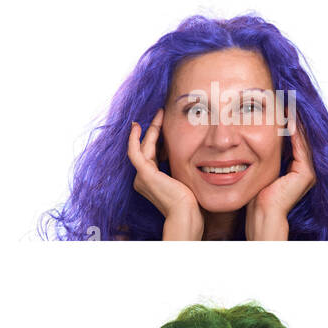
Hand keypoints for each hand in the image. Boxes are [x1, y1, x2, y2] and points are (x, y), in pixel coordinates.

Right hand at [129, 109, 201, 240]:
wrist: (185, 214)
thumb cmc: (189, 203)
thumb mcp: (184, 181)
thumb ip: (180, 169)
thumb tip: (193, 156)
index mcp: (150, 182)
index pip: (151, 155)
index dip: (155, 139)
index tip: (161, 126)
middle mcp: (141, 179)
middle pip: (146, 149)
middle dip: (152, 130)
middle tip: (160, 114)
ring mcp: (141, 177)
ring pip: (142, 147)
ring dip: (149, 129)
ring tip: (158, 114)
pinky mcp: (144, 173)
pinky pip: (134, 152)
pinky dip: (134, 138)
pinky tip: (137, 126)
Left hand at [245, 117, 315, 240]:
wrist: (260, 212)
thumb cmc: (255, 194)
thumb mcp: (260, 168)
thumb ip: (262, 155)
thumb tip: (251, 139)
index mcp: (297, 167)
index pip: (294, 139)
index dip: (288, 123)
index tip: (281, 106)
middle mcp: (306, 168)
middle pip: (301, 137)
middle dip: (293, 119)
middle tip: (286, 101)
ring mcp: (309, 171)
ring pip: (303, 139)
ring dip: (296, 123)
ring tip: (289, 105)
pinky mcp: (306, 174)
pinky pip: (301, 147)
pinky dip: (295, 133)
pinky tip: (288, 120)